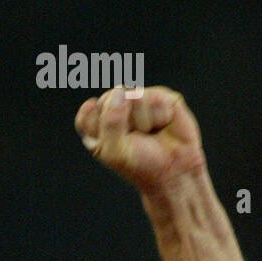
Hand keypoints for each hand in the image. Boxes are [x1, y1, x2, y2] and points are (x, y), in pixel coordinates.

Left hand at [75, 86, 205, 192]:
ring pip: (134, 96)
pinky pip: (155, 98)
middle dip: (122, 122)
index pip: (87, 115)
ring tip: (150, 132)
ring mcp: (137, 100)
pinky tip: (163, 124)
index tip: (111, 141)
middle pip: (109, 99)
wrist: (174, 169)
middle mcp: (116, 110)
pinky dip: (160, 115)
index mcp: (98, 127)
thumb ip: (110, 123)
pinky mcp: (159, 96)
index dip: (99, 126)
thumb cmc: (141, 165)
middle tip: (135, 139)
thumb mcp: (116, 152)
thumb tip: (121, 91)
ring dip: (143, 121)